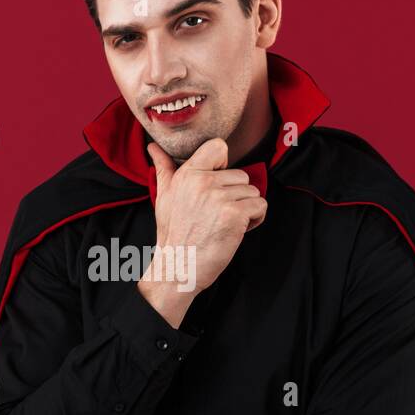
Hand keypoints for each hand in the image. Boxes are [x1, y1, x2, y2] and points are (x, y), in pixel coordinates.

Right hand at [147, 137, 265, 295]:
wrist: (178, 268)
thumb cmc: (173, 235)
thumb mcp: (164, 197)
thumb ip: (163, 168)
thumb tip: (153, 147)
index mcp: (187, 174)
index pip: (218, 147)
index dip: (223, 165)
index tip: (216, 184)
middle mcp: (203, 182)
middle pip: (241, 175)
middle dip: (236, 196)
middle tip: (217, 215)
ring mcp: (220, 198)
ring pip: (253, 192)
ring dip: (246, 209)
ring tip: (225, 224)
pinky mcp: (234, 215)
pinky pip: (260, 206)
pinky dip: (255, 220)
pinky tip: (237, 231)